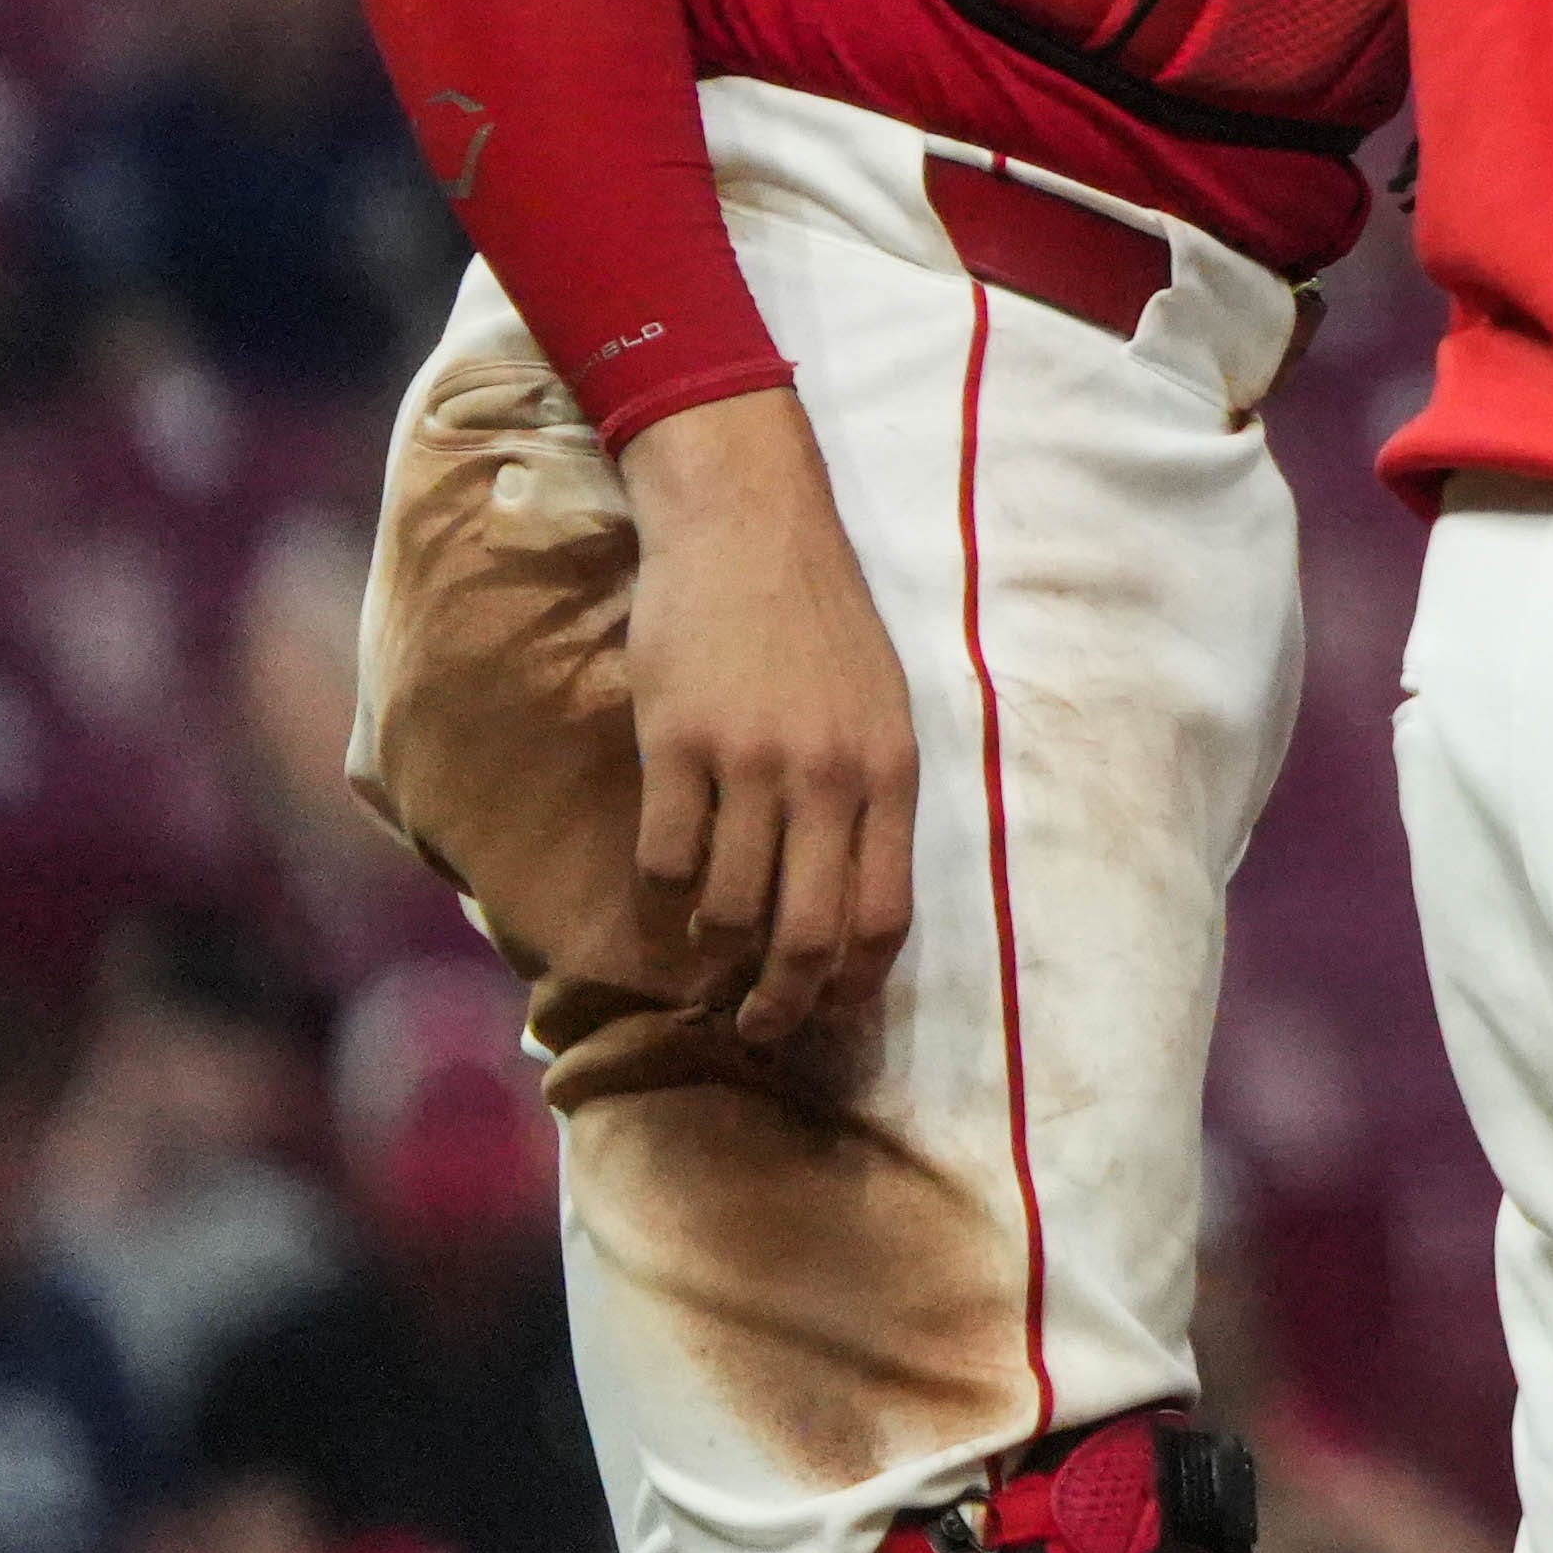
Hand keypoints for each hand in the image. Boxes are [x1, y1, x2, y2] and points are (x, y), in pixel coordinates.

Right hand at [613, 390, 912, 1045]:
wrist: (750, 526)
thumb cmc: (821, 620)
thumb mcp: (883, 705)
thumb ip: (871, 794)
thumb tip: (854, 897)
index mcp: (892, 771)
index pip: (883, 914)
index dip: (855, 983)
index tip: (832, 1014)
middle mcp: (829, 778)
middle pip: (808, 934)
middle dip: (784, 1002)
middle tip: (761, 1026)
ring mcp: (750, 763)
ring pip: (729, 908)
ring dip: (714, 953)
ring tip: (706, 960)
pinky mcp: (676, 745)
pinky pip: (664, 858)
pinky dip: (660, 895)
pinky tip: (662, 892)